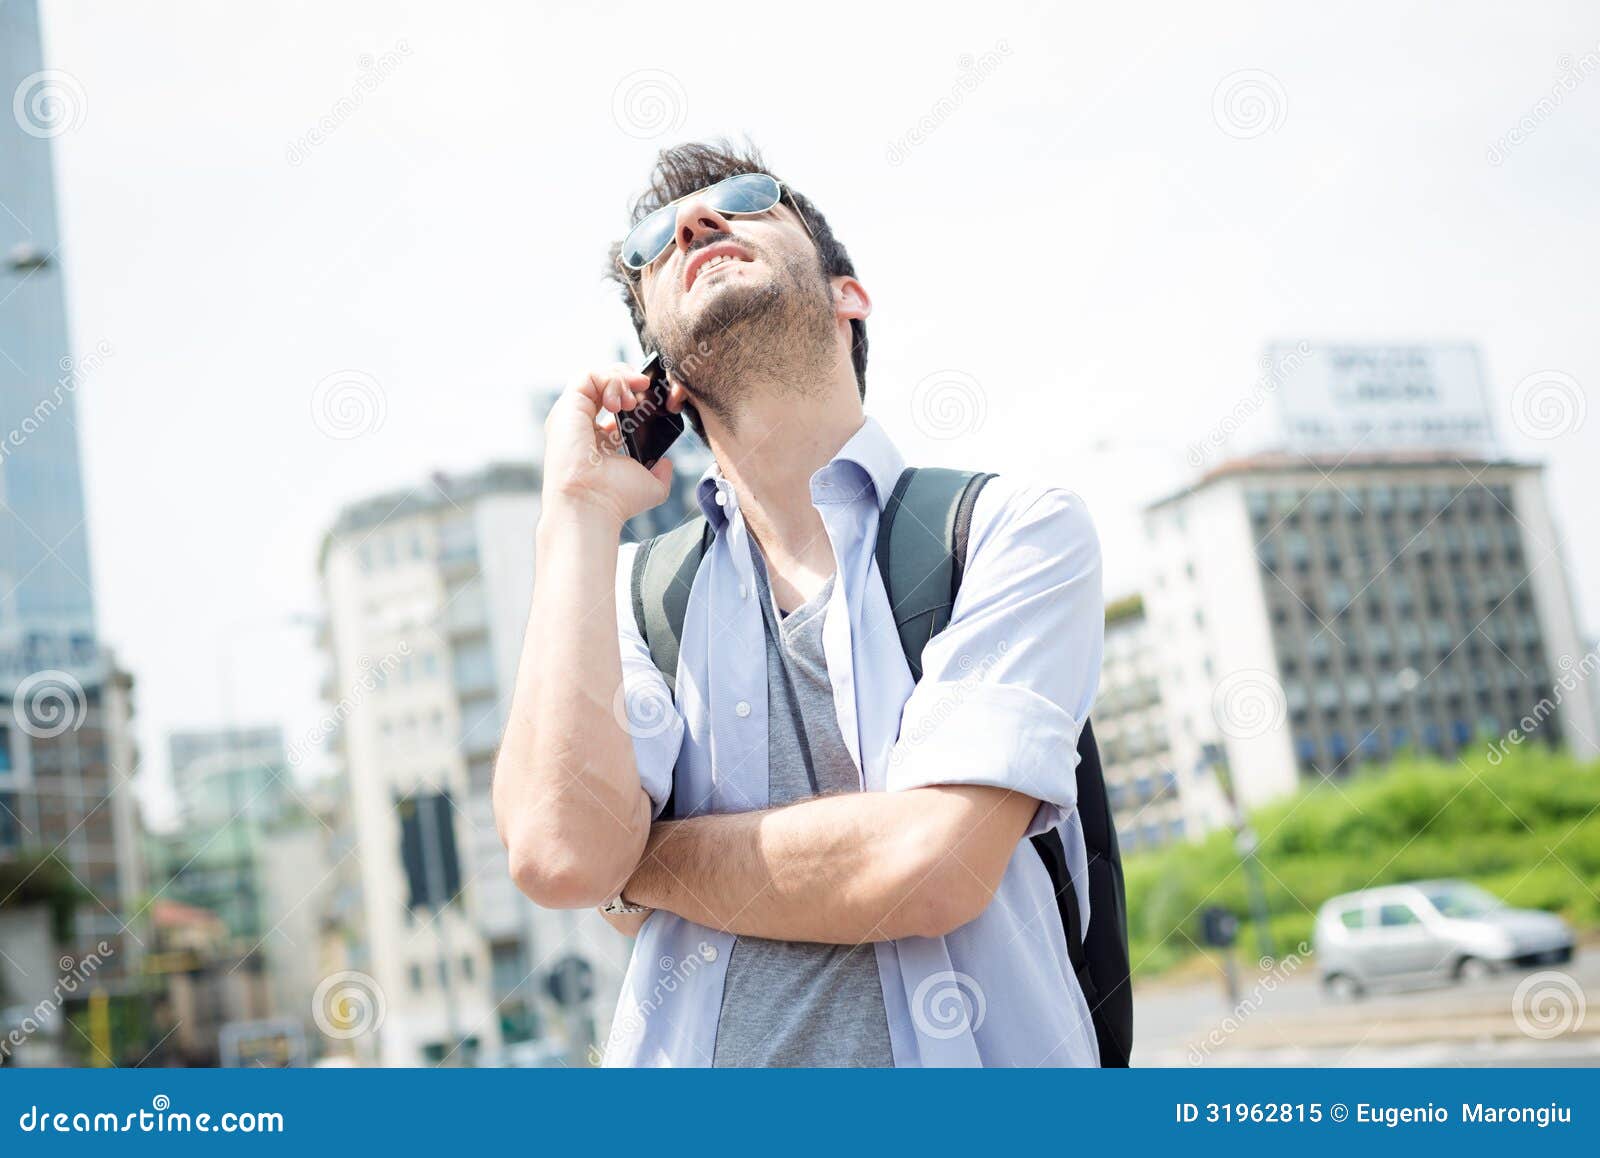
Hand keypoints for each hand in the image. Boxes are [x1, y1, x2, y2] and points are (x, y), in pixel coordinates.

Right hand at [542, 362, 684, 525]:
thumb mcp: (650, 486)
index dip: (633, 395)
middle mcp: (582, 425)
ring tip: (633, 399)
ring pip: (595, 376)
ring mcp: (572, 415)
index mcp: (597, 439)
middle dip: (628, 381)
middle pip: (604, 385)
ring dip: (620, 379)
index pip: (613, 405)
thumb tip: (667, 463)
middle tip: (644, 391)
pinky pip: (587, 376)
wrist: (592, 504)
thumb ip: (661, 473)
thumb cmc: (616, 500)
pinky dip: (609, 380)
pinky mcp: (567, 408)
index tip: (651, 402)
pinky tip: (621, 400)